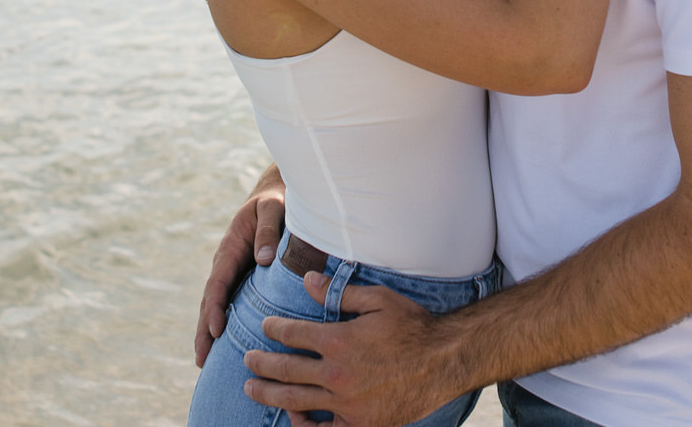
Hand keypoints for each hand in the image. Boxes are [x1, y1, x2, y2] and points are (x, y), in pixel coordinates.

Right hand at [194, 166, 285, 366]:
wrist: (273, 194)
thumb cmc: (275, 201)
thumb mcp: (273, 208)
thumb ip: (268, 230)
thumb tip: (262, 260)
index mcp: (230, 248)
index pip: (218, 283)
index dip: (215, 308)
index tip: (216, 331)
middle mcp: (226, 263)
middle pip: (210, 301)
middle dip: (204, 331)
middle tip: (201, 360)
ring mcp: (231, 272)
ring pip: (216, 306)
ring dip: (208, 333)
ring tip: (205, 362)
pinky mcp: (241, 277)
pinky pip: (229, 303)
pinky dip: (222, 324)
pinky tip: (223, 345)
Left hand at [245, 272, 464, 426]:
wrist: (444, 362)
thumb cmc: (413, 326)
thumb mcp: (378, 300)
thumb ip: (340, 292)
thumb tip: (307, 280)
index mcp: (338, 341)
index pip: (292, 334)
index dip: (275, 328)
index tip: (266, 325)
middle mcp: (335, 374)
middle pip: (284, 370)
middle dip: (260, 363)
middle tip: (247, 360)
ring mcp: (345, 403)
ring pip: (294, 400)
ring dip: (268, 393)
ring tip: (251, 388)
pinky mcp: (358, 424)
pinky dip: (302, 426)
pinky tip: (293, 418)